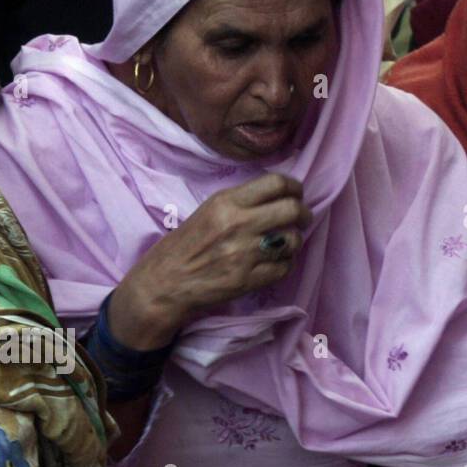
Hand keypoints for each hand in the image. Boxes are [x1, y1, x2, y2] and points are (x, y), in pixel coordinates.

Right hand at [108, 174, 312, 349]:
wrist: (163, 284)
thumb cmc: (185, 245)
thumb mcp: (209, 211)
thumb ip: (242, 202)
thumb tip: (280, 195)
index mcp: (226, 202)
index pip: (276, 183)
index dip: (295, 187)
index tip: (297, 194)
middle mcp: (238, 224)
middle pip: (292, 209)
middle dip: (303, 214)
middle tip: (301, 219)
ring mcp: (244, 253)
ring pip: (293, 240)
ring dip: (294, 242)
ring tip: (285, 243)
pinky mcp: (247, 280)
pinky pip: (285, 268)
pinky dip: (285, 265)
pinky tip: (275, 263)